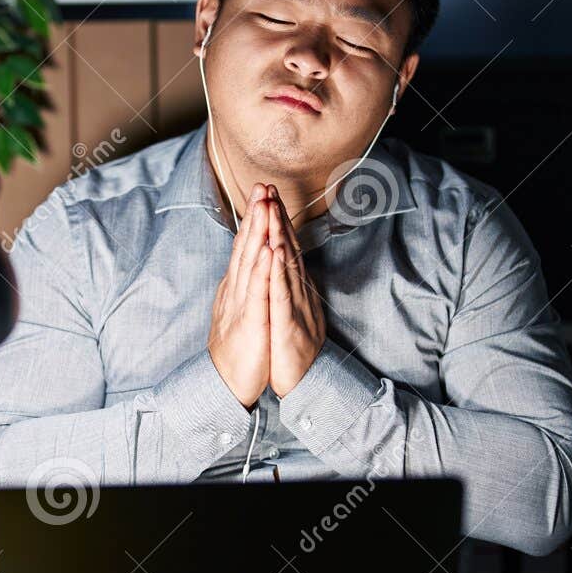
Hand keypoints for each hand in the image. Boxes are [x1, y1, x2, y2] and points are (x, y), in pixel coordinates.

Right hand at [207, 183, 273, 407]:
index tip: (262, 194)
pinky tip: (267, 250)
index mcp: (237, 288)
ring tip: (264, 206)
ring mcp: (241, 305)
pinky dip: (261, 269)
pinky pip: (256, 292)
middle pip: (245, 247)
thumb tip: (251, 266)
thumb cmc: (239, 350)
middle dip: (254, 215)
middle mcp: (236, 291)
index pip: (245, 247)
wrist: (226, 384)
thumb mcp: (243, 312)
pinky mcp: (249, 322)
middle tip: (261, 186)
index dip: (253, 220)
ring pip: (249, 262)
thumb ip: (247, 288)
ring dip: (257, 232)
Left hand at [266, 186, 324, 397]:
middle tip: (268, 188)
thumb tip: (282, 262)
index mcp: (293, 289)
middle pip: (287, 249)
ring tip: (271, 210)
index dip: (277, 220)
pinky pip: (282, 297)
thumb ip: (285, 286)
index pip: (284, 248)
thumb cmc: (292, 349)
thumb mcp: (287, 311)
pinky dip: (279, 273)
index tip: (268, 194)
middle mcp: (297, 293)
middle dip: (277, 217)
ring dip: (279, 236)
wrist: (303, 384)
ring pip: (286, 267)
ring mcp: (295, 309)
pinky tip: (275, 253)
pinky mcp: (290, 327)